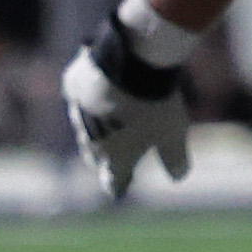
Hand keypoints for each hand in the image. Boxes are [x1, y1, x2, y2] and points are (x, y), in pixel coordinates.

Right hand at [65, 14, 190, 198]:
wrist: (131, 61)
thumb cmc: (156, 104)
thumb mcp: (173, 133)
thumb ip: (174, 157)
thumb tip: (178, 176)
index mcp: (115, 158)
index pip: (113, 181)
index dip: (117, 185)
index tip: (118, 190)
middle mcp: (91, 140)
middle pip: (94, 156)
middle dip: (102, 160)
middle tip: (109, 161)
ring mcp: (78, 112)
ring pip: (83, 127)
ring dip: (93, 129)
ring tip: (102, 127)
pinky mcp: (73, 85)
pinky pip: (77, 97)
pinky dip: (86, 98)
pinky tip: (93, 94)